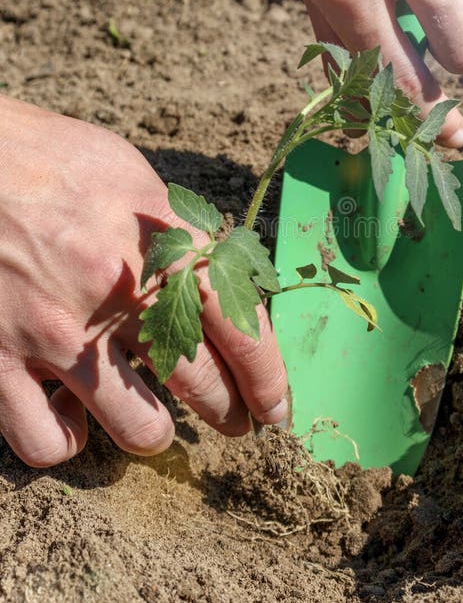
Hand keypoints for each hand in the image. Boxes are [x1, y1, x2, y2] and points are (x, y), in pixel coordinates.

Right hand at [0, 97, 287, 466]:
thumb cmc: (49, 159)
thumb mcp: (133, 178)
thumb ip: (180, 235)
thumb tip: (221, 283)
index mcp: (159, 242)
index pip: (241, 327)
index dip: (269, 379)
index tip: (277, 407)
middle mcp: (116, 294)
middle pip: (202, 384)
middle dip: (229, 413)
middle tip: (232, 419)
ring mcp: (55, 332)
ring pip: (139, 429)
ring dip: (155, 433)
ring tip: (153, 422)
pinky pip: (46, 442)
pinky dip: (66, 441)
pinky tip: (72, 420)